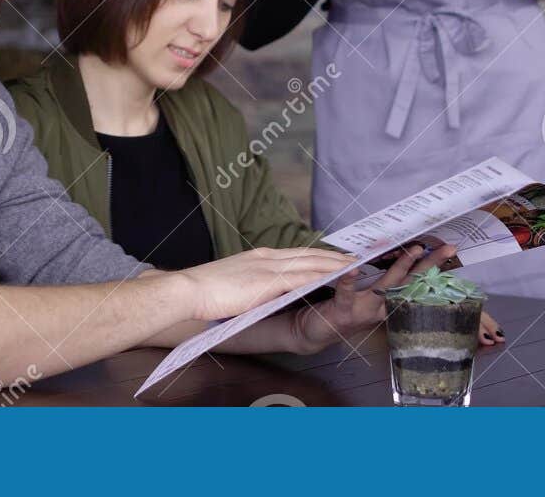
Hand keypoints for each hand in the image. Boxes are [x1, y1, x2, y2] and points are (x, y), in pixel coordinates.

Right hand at [174, 247, 356, 322]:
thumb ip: (251, 282)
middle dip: (333, 257)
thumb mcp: (233, 281)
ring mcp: (268, 268)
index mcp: (258, 257)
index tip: (334, 257)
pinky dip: (322, 276)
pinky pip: (303, 277)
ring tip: (356, 267)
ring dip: (335, 265)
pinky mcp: (268, 282)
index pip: (295, 254)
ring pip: (311, 263)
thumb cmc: (203, 290)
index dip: (317, 255)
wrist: (189, 289)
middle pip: (308, 254)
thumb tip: (260, 289)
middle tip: (356, 259)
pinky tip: (336, 279)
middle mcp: (267, 258)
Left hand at [290, 244, 507, 350]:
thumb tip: (390, 251)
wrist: (312, 333)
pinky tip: (353, 267)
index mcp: (385, 300)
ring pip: (386, 286)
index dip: (430, 265)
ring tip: (413, 250)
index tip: (448, 249)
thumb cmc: (338, 308)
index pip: (413, 280)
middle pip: (409, 282)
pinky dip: (349, 280)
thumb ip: (375, 277)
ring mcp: (363, 309)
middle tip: (447, 249)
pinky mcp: (343, 311)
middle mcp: (380, 306)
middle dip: (428, 264)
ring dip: (400, 267)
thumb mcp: (361, 292)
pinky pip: (347, 293)